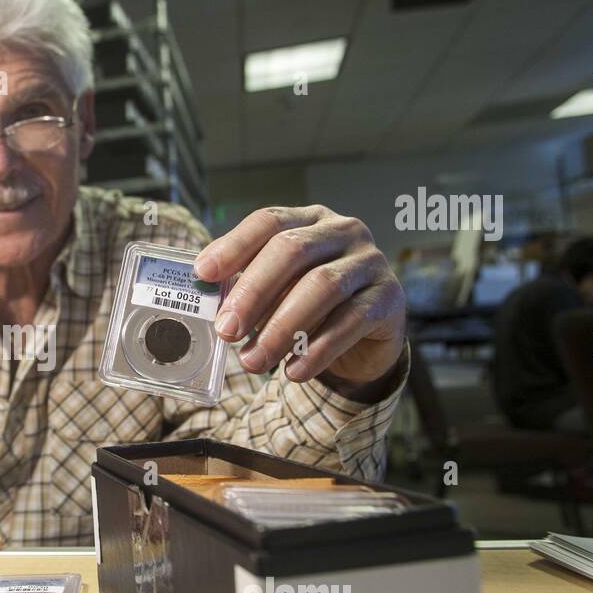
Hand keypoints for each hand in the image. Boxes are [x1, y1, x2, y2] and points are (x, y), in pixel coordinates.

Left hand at [193, 205, 406, 400]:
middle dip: (253, 293)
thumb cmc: (308, 305)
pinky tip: (292, 372)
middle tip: (226, 331)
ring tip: (252, 362)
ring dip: (281, 329)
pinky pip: (351, 321)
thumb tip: (205, 300)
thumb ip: (246, 287)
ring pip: (322, 287)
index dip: (234, 246)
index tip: (203, 274)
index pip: (268, 222)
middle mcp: (343, 231)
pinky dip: (317, 350)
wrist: (365, 337)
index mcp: (308, 220)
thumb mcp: (276, 290)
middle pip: (292, 252)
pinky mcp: (389, 297)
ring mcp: (370, 261)